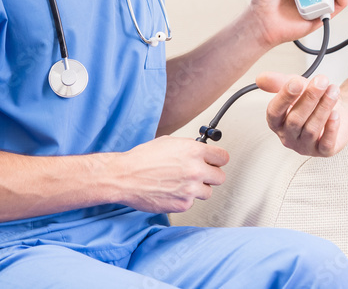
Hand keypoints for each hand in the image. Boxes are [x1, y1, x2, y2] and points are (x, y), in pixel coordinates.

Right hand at [112, 136, 228, 212]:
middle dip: (211, 175)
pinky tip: (171, 192)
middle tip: (201, 175)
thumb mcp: (170, 142)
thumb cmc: (142, 159)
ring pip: (208, 192)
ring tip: (182, 184)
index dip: (218, 160)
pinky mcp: (182, 205)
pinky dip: (184, 199)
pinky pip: (191, 202)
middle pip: (220, 177)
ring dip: (198, 189)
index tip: (216, 162)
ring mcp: (190, 189)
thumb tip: (201, 151)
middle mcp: (195, 170)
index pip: (223, 157)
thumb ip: (190, 147)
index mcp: (194, 151)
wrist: (124, 177)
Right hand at [256, 72, 347, 156]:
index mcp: (277, 122)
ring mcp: (305, 145)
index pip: (274, 112)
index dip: (284, 97)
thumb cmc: (312, 102)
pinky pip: (326, 144)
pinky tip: (336, 114)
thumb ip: (278, 82)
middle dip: (309, 98)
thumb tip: (261, 78)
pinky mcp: (323, 151)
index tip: (296, 82)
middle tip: (321, 81)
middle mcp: (288, 136)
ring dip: (324, 107)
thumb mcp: (296, 87)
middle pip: (295, 120)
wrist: (338, 111)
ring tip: (333, 90)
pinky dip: (331, 128)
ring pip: (311, 129)